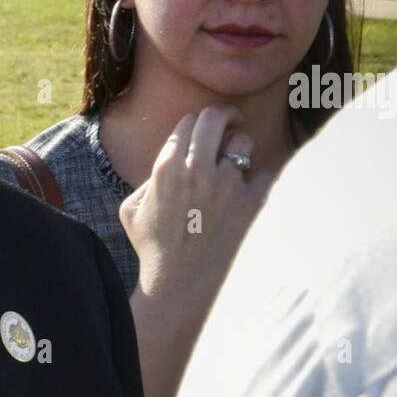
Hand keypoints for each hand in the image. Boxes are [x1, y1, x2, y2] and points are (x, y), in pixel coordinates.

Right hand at [120, 105, 274, 307]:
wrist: (178, 281)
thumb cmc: (153, 246)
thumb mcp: (131, 208)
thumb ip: (149, 177)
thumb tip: (172, 159)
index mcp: (166, 167)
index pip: (188, 121)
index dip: (199, 119)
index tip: (209, 124)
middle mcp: (197, 169)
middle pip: (216, 118)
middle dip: (226, 114)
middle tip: (234, 119)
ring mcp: (226, 184)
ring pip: (244, 143)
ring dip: (241, 150)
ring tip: (237, 166)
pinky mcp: (250, 202)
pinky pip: (264, 172)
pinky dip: (258, 179)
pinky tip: (248, 191)